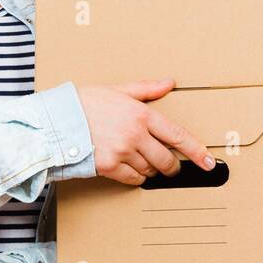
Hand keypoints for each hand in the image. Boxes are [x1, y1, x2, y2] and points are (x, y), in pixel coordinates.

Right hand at [74, 78, 214, 184]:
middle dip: (171, 166)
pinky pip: (133, 179)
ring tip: (140, 161)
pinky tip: (129, 169)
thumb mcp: (117, 90)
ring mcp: (123, 152)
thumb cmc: (83, 104)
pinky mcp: (109, 167)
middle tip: (170, 167)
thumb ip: (146, 89)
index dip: (196, 152)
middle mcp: (135, 134)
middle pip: (167, 160)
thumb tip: (168, 83)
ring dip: (151, 170)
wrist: (56, 121)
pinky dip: (135, 177)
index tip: (207, 162)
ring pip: (150, 170)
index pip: (178, 136)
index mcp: (141, 114)